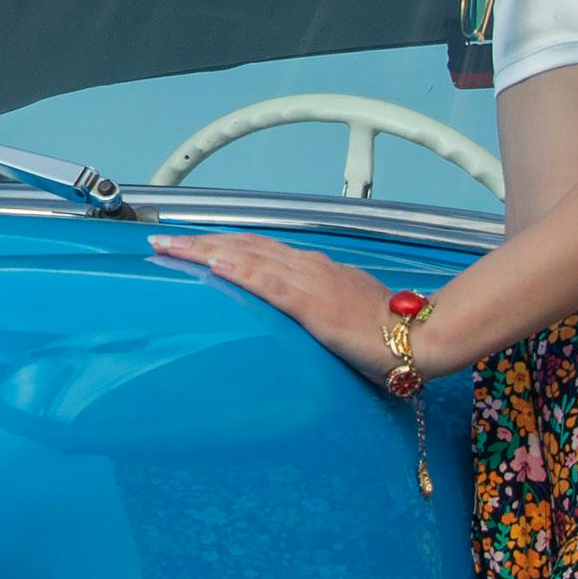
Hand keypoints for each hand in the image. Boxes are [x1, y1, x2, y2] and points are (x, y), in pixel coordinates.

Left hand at [151, 230, 400, 383]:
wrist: (415, 337)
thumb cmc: (383, 330)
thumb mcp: (342, 310)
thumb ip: (314, 306)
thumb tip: (294, 312)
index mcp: (312, 269)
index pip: (256, 249)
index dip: (220, 242)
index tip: (189, 242)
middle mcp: (306, 267)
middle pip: (243, 246)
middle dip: (200, 242)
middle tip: (162, 241)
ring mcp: (308, 282)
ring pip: (247, 257)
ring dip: (206, 250)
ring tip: (173, 248)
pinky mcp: (311, 304)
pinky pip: (268, 284)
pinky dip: (239, 271)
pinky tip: (215, 266)